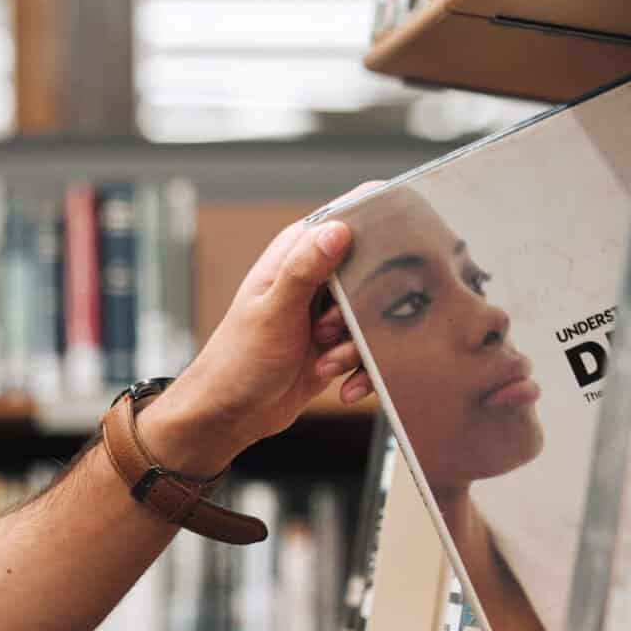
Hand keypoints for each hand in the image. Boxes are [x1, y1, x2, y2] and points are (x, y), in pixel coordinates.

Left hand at [140, 191, 379, 475]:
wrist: (230, 413)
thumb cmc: (237, 361)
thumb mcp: (273, 312)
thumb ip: (304, 269)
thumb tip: (337, 229)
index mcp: (296, 254)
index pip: (347, 216)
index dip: (378, 224)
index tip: (400, 248)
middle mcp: (316, 276)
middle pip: (376, 269)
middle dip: (368, 306)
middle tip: (331, 330)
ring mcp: (330, 310)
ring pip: (377, 313)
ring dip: (358, 345)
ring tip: (325, 362)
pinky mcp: (339, 342)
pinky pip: (372, 347)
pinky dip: (362, 369)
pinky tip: (342, 384)